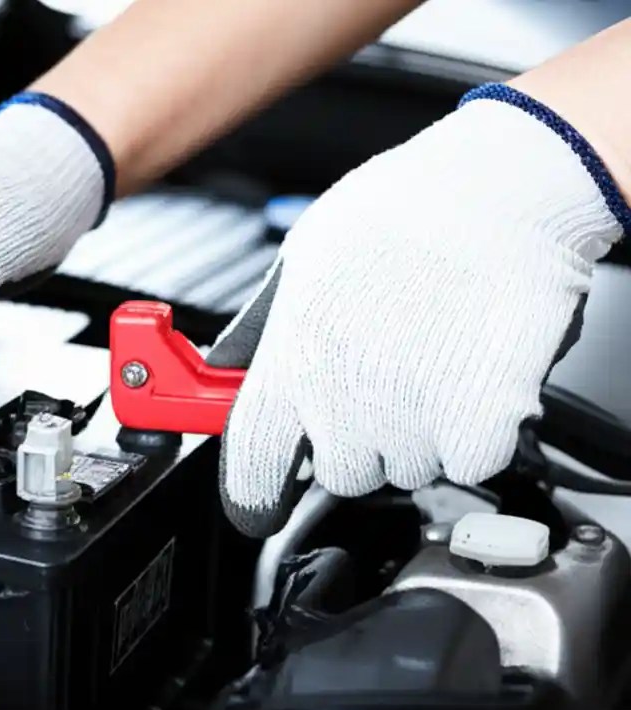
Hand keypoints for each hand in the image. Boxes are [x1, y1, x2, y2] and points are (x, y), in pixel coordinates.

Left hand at [210, 90, 623, 537]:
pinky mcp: (480, 427)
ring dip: (414, 436)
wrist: (505, 191)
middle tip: (376, 382)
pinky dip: (473, 435)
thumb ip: (258, 327)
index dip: (251, 495)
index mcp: (293, 361)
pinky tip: (468, 375)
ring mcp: (413, 420)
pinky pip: (467, 463)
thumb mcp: (302, 257)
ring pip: (405, 471)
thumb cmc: (404, 209)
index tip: (259, 502)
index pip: (251, 468)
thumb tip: (222, 365)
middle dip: (353, 443)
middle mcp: (346, 401)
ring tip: (428, 359)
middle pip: (339, 475)